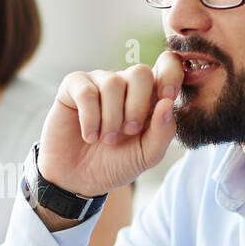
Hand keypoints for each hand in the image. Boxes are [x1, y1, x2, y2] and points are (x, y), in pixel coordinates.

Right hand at [36, 50, 183, 197]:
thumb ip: (163, 131)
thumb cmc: (115, 163)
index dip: (171, 75)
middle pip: (140, 72)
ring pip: (113, 84)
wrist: (80, 180)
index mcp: (149, 96)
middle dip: (137, 106)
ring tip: (106, 139)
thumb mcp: (147, 155)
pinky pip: (87, 92)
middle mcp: (125, 85)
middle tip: (129, 131)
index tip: (168, 98)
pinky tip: (89, 135)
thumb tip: (167, 103)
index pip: (167, 66)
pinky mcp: (73, 87)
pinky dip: (90, 119)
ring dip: (111, 119)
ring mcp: (98, 83)